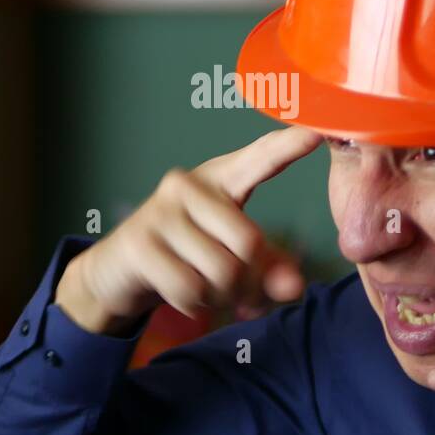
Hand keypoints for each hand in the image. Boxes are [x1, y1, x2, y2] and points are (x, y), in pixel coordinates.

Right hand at [56, 127, 322, 335]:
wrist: (118, 271)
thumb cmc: (186, 255)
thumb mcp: (232, 256)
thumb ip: (269, 270)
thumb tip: (295, 287)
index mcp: (221, 178)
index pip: (260, 158)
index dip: (287, 146)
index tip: (315, 131)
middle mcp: (189, 184)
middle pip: (249, 243)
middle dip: (248, 281)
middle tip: (236, 292)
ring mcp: (161, 211)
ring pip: (221, 271)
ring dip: (219, 296)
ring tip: (205, 289)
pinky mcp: (140, 242)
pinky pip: (190, 287)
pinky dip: (193, 303)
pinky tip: (182, 294)